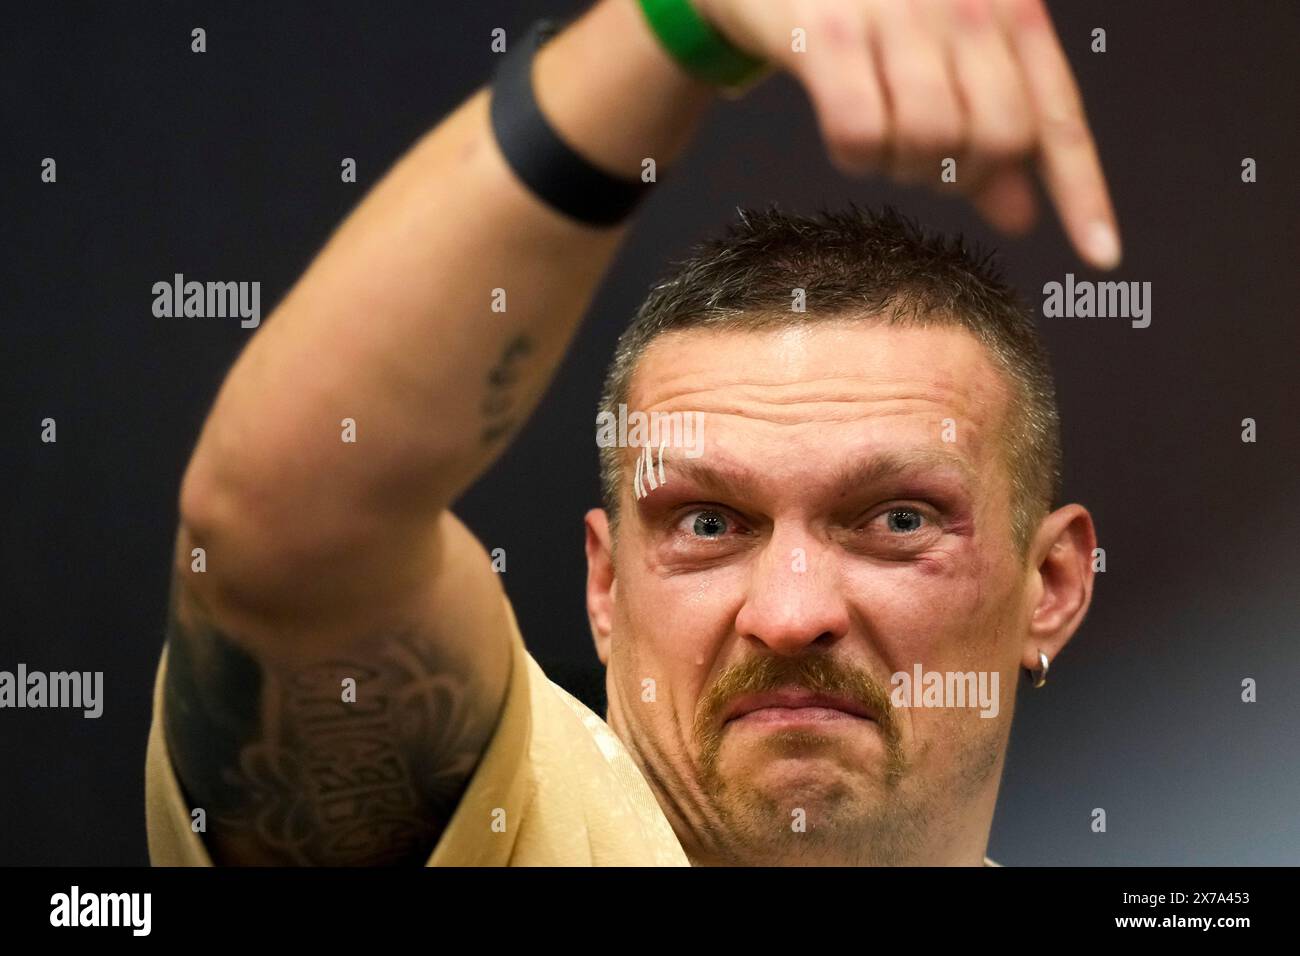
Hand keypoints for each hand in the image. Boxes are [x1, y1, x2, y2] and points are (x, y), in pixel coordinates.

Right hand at [692, 0, 1120, 268]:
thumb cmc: (868, 13)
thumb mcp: (943, 61)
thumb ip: (985, 130)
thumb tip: (1023, 218)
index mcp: (1007, 6)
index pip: (1056, 115)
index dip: (1082, 191)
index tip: (1102, 256)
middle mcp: (963, 1)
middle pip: (1000, 136)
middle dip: (965, 176)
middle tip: (927, 166)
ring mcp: (895, 12)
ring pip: (931, 137)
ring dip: (901, 167)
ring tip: (881, 144)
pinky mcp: (827, 31)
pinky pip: (861, 130)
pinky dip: (854, 155)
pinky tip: (845, 137)